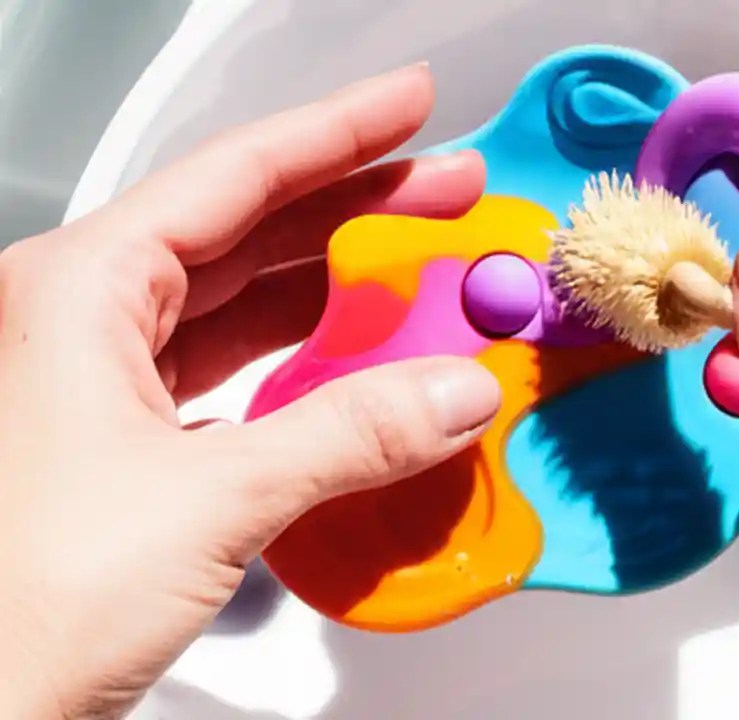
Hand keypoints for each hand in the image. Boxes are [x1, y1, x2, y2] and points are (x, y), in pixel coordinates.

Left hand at [0, 65, 500, 717]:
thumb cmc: (15, 608)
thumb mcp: (208, 501)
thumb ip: (349, 436)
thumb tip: (451, 392)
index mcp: (78, 292)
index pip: (235, 176)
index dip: (338, 132)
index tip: (410, 105)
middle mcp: (84, 323)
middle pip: (247, 231)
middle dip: (356, 208)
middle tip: (445, 189)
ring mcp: (103, 384)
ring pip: (243, 304)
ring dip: (338, 290)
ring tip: (422, 272)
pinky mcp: (129, 444)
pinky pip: (237, 373)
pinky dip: (309, 365)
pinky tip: (361, 366)